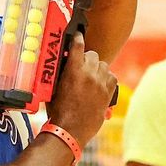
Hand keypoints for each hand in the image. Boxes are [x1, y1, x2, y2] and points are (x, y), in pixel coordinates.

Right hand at [45, 31, 117, 147]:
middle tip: (80, 65)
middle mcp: (89, 74)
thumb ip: (60, 73)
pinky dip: (106, 78)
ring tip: (90, 76)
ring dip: (97, 68)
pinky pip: (111, 77)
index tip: (78, 35)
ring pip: (104, 65)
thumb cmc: (58, 111)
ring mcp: (101, 83)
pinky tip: (99, 84)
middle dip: (86, 58)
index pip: (78, 46)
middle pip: (93, 55)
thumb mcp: (54, 88)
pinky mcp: (108, 93)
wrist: (70, 130)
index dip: (78, 38)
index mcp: (73, 70)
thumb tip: (64, 63)